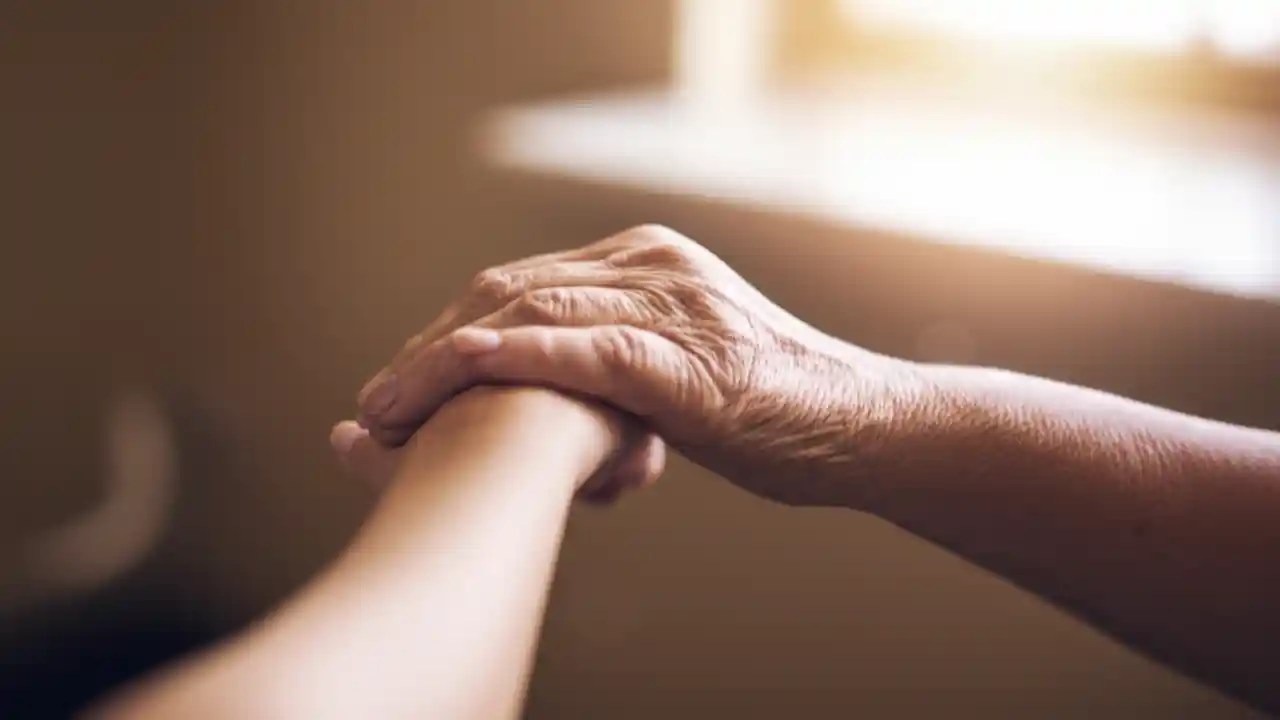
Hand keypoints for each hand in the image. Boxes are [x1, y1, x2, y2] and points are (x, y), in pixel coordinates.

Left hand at [356, 225, 924, 506]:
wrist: (856, 424)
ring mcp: (666, 306)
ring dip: (441, 365)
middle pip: (507, 294)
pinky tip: (453, 382)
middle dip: (427, 350)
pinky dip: (507, 363)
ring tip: (384, 415)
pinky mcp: (681, 357)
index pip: (520, 285)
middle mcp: (648, 266)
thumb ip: (621, 365)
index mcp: (644, 260)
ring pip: (527, 318)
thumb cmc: (770, 412)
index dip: (447, 333)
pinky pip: (578, 351)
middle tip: (374, 405)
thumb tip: (569, 413)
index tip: (401, 383)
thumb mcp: (683, 369)